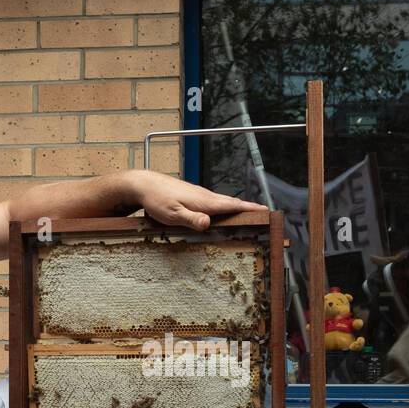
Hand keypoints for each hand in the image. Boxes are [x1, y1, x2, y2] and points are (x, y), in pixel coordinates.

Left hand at [124, 169, 265, 229]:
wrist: (144, 184)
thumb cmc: (156, 200)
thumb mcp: (172, 214)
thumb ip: (191, 219)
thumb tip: (208, 223)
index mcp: (203, 202)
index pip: (231, 205)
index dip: (249, 208)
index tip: (265, 211)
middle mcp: (204, 196)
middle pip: (231, 202)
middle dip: (248, 207)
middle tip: (264, 212)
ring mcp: (199, 194)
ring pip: (223, 201)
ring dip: (238, 206)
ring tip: (250, 211)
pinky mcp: (193, 195)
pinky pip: (215, 201)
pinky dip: (226, 205)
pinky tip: (225, 209)